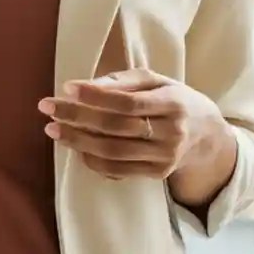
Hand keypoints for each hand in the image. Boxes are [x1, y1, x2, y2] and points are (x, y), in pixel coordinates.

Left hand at [38, 68, 228, 181]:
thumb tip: (86, 85)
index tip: (67, 87)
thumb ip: (123, 80)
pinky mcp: (156, 173)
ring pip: (113, 151)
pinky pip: (117, 169)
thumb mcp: (156, 80)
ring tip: (53, 129)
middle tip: (47, 107)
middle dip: (77, 117)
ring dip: (78, 141)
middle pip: (116, 127)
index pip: (128, 101)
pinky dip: (91, 159)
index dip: (95, 96)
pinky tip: (74, 147)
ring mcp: (165, 157)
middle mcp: (172, 132)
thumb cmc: (173, 99)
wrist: (206, 135)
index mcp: (173, 102)